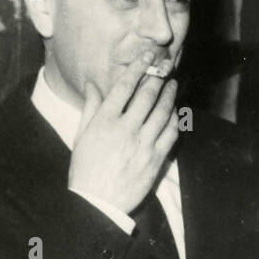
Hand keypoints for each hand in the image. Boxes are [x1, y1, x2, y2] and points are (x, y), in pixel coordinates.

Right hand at [68, 54, 179, 214]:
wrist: (97, 202)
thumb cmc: (85, 169)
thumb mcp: (82, 136)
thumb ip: (91, 108)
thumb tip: (94, 85)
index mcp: (104, 121)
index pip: (124, 86)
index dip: (138, 68)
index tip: (147, 56)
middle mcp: (125, 129)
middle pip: (147, 95)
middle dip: (158, 77)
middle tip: (166, 66)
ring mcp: (142, 144)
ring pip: (162, 112)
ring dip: (170, 95)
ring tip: (173, 84)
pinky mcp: (155, 160)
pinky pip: (170, 134)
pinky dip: (175, 120)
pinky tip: (176, 112)